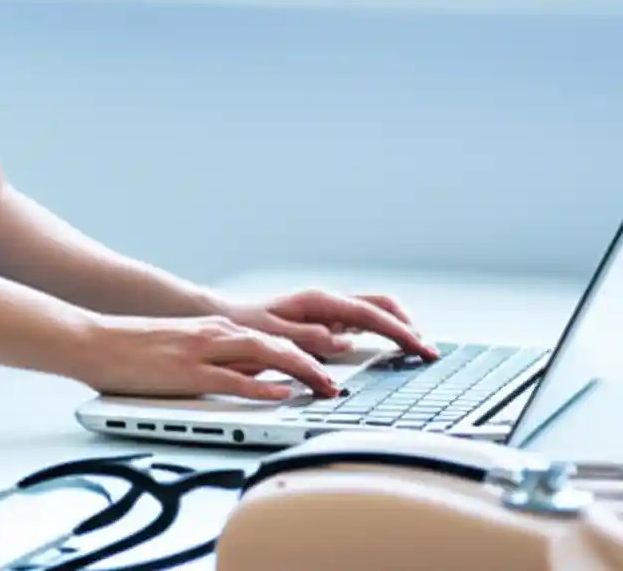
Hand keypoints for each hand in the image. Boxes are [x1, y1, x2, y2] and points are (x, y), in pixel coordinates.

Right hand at [77, 314, 340, 400]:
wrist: (93, 340)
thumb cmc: (131, 348)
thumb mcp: (182, 349)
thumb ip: (215, 361)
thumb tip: (247, 381)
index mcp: (213, 329)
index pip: (271, 339)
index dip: (306, 352)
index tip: (328, 368)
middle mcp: (214, 334)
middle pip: (279, 345)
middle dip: (316, 364)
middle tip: (337, 386)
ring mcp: (202, 352)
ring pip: (265, 356)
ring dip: (301, 372)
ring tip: (325, 390)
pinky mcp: (187, 373)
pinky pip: (233, 380)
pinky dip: (262, 389)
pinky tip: (282, 395)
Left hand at [221, 289, 436, 360]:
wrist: (226, 318)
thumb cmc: (245, 325)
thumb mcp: (272, 334)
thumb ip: (308, 338)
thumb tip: (344, 342)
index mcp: (319, 302)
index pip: (371, 315)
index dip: (400, 331)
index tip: (421, 348)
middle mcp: (327, 303)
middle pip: (381, 306)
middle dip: (408, 326)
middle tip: (427, 351)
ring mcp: (327, 311)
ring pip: (373, 313)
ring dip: (397, 328)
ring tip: (416, 351)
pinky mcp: (324, 322)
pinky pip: (360, 324)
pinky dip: (381, 334)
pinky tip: (389, 350)